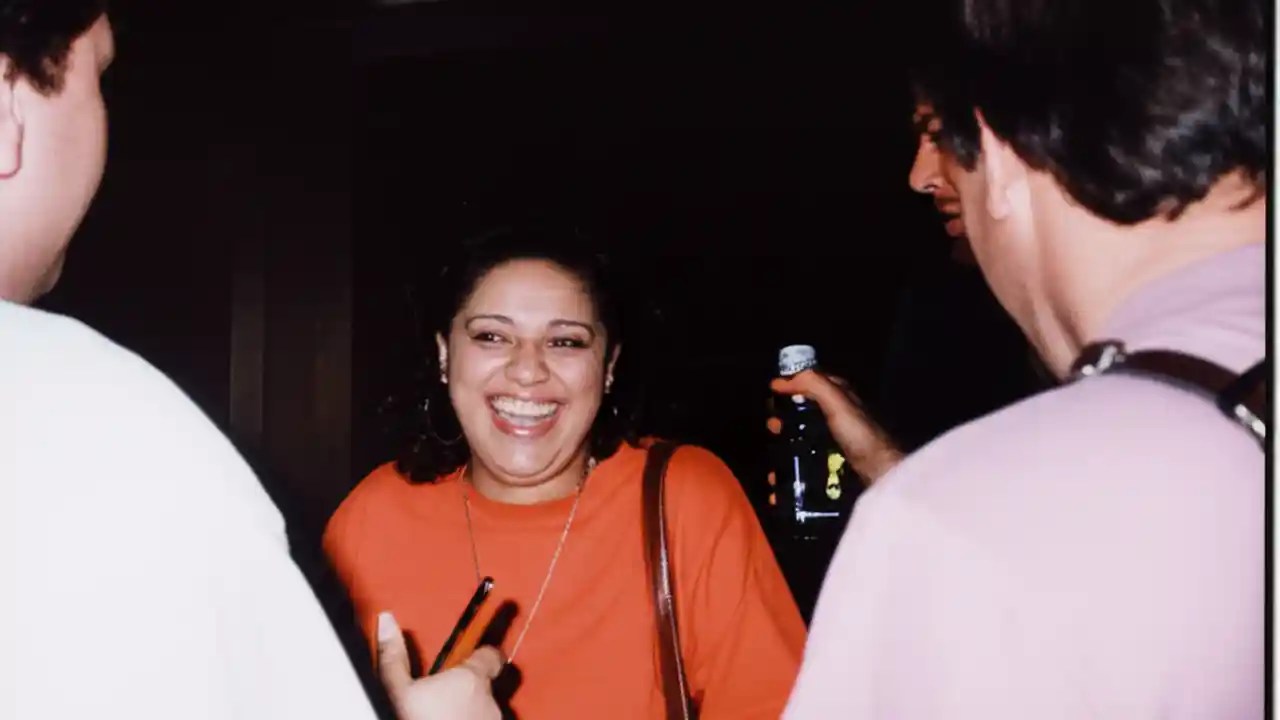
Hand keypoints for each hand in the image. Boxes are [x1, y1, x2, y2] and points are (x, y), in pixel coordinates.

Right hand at [377, 611, 503, 719]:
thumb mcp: (397, 693)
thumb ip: (394, 658)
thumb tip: (388, 619)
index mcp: (472, 679)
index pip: (493, 654)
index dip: (483, 655)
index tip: (472, 657)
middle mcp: (492, 701)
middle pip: (490, 686)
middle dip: (474, 691)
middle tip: (447, 698)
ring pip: (490, 712)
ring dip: (473, 714)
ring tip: (447, 718)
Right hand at [767, 369, 902, 482]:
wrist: (880, 474)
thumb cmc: (859, 435)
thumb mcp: (837, 403)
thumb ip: (813, 385)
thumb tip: (780, 382)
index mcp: (840, 397)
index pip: (812, 383)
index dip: (792, 385)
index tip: (772, 396)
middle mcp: (837, 417)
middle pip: (803, 413)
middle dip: (784, 419)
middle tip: (773, 428)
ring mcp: (835, 443)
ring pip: (802, 440)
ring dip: (784, 447)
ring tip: (774, 458)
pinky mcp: (833, 465)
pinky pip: (807, 463)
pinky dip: (792, 469)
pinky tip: (781, 480)